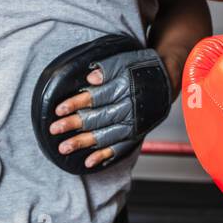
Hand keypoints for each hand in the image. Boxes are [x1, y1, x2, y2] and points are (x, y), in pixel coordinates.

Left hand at [32, 35, 170, 173]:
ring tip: (64, 148)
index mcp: (125, 88)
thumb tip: (90, 78)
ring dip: (83, 142)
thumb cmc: (143, 68)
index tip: (58, 109)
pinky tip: (88, 161)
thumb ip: (107, 69)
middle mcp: (130, 108)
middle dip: (74, 124)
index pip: (96, 97)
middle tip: (54, 129)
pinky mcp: (137, 133)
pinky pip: (120, 148)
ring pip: (105, 136)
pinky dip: (104, 155)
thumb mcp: (126, 61)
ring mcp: (133, 123)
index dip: (76, 103)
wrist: (168, 80)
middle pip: (98, 118)